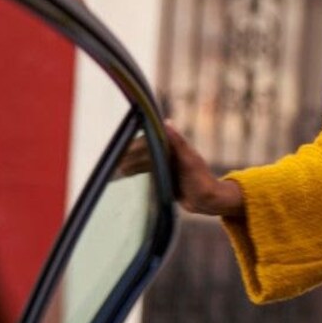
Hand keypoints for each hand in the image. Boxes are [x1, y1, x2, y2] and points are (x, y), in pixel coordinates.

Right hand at [115, 121, 243, 215]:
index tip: (120, 150)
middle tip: (112, 163)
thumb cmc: (201, 180)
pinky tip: (127, 176)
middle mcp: (170, 154)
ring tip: (115, 171)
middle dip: (129, 156)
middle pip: (144, 152)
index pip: (149, 142)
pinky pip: (149, 172)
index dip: (134, 145)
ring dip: (131, 165)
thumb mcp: (189, 161)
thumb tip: (166, 121)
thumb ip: (177, 142)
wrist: (209, 201)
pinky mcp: (168, 178)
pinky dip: (137, 172)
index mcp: (174, 147)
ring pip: (145, 162)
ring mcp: (169, 166)